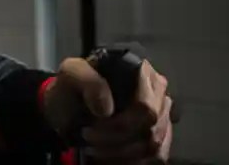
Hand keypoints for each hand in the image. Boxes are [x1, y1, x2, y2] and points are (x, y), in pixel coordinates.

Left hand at [42, 57, 173, 163]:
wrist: (66, 108)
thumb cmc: (71, 89)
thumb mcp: (70, 73)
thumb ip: (86, 80)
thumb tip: (106, 107)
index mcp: (141, 72)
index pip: (145, 107)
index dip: (121, 124)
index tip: (92, 127)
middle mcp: (158, 92)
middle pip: (151, 129)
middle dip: (116, 140)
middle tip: (89, 138)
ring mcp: (161, 115)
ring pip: (154, 146)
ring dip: (121, 153)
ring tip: (95, 149)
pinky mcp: (160, 136)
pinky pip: (156, 157)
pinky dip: (131, 161)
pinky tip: (110, 157)